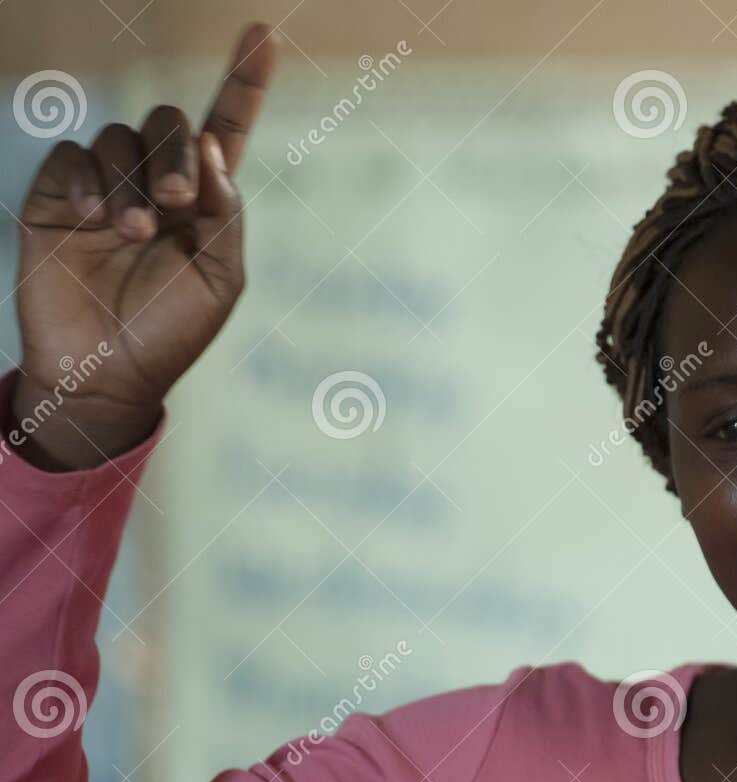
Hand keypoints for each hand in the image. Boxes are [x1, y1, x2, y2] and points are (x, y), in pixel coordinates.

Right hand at [12, 22, 276, 469]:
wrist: (106, 374)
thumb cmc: (169, 332)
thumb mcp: (220, 277)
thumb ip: (225, 211)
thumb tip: (216, 148)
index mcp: (202, 202)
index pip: (224, 129)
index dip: (244, 82)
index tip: (264, 35)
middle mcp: (153, 183)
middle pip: (170, 124)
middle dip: (177, 153)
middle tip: (176, 201)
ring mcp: (103, 188)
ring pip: (117, 138)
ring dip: (130, 181)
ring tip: (131, 233)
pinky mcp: (54, 198)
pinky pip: (71, 156)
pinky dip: (87, 181)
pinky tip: (94, 221)